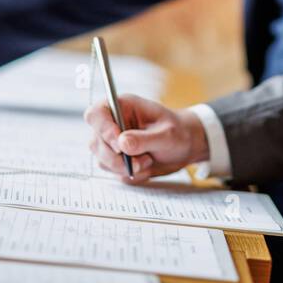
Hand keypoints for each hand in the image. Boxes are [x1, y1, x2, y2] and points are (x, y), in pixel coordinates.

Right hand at [85, 95, 208, 183]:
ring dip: (124, 167)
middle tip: (139, 162)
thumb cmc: (179, 132)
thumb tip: (122, 144)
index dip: (102, 129)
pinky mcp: (117, 159)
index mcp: (122, 107)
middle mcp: (113, 124)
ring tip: (147, 161)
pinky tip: (146, 168)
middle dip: (116, 158)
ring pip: (102, 160)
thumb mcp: (167, 135)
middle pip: (95, 142)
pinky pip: (114, 172)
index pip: (96, 114)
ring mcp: (113, 143)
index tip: (119, 144)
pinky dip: (130, 175)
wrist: (186, 147)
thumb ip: (144, 139)